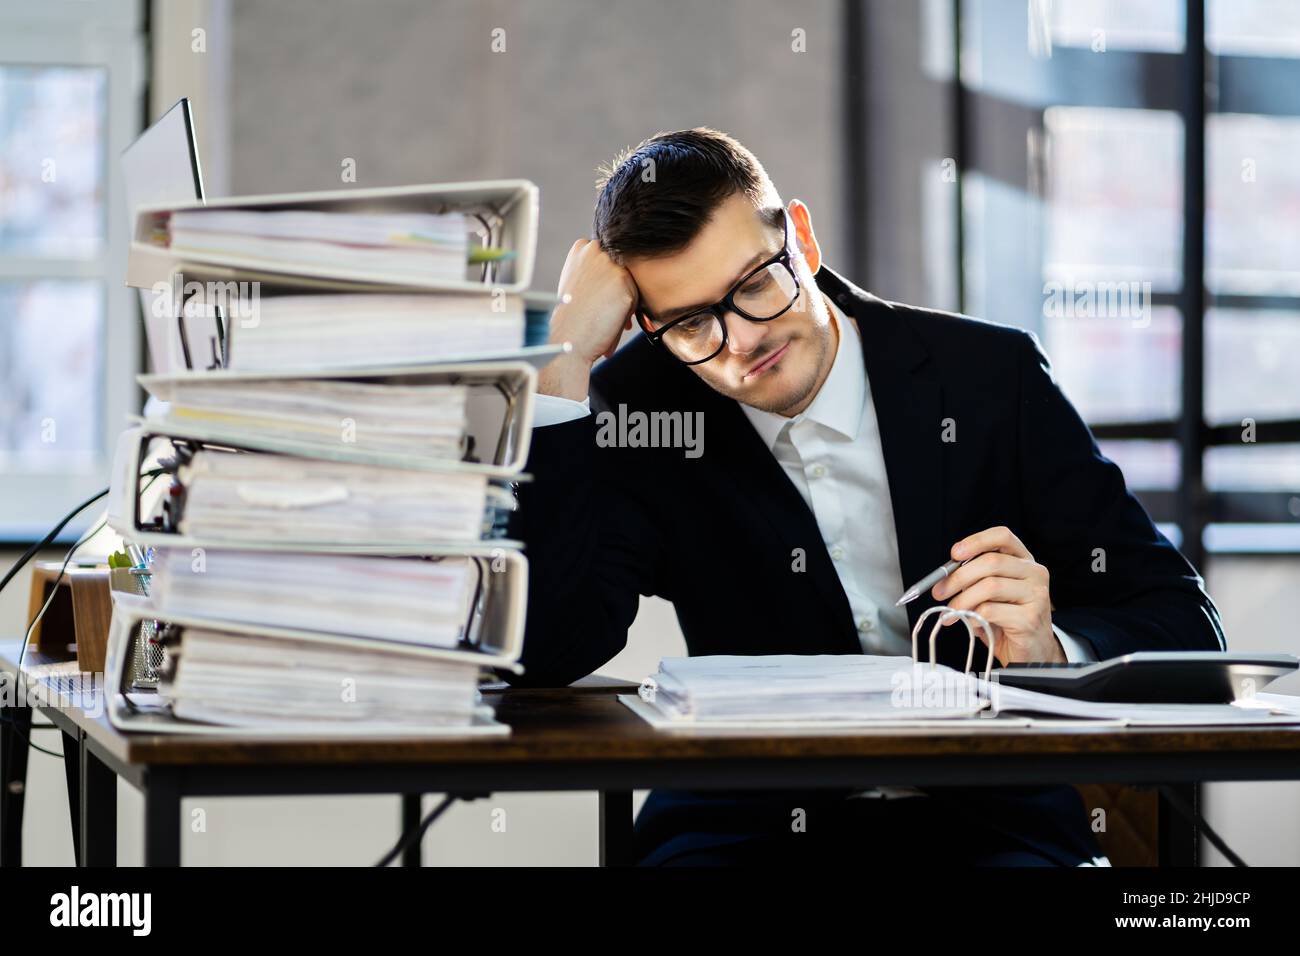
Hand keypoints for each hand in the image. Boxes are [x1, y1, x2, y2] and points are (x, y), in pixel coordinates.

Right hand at [539, 240, 638, 400]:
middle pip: (620, 269)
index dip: (605, 279)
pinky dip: (626, 315)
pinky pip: (635, 299)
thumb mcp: (575, 280)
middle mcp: (596, 250)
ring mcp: (610, 265)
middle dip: (616, 291)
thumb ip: (593, 269)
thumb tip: (616, 271)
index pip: (607, 257)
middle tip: (603, 311)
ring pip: (629, 284)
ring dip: (623, 304)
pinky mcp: (624, 282)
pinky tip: (611, 325)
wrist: (568, 338)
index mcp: (581, 247)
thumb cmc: (570, 315)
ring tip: (606, 321)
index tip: (597, 297)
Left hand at [930, 526, 1062, 664]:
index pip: (1003, 537)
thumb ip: (975, 579)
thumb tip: (944, 576)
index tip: (954, 553)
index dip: (976, 541)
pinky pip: (991, 611)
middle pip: (991, 562)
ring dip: (962, 600)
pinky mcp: (1030, 618)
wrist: (1032, 652)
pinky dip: (973, 616)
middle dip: (958, 577)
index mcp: (1024, 562)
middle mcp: (1035, 574)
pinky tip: (970, 622)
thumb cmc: (1008, 620)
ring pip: (990, 586)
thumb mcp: (992, 594)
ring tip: (950, 612)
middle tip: (939, 591)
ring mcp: (1036, 596)